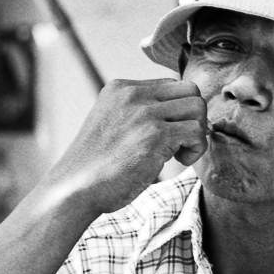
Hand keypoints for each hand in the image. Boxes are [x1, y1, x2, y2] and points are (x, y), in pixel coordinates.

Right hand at [46, 79, 207, 215]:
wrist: (74, 189)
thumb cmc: (97, 166)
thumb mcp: (113, 124)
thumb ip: (139, 113)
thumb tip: (181, 116)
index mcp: (120, 88)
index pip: (171, 85)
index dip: (179, 111)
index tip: (169, 135)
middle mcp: (132, 94)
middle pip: (190, 90)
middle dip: (194, 117)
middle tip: (180, 143)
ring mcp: (144, 113)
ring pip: (198, 107)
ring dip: (197, 133)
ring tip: (178, 153)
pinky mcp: (154, 134)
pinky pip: (197, 131)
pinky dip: (196, 149)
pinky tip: (178, 161)